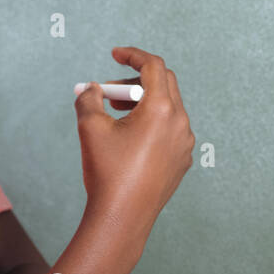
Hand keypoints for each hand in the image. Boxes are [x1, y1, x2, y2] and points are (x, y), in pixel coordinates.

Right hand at [74, 47, 194, 238]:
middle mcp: (180, 123)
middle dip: (134, 82)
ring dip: (142, 103)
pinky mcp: (181, 161)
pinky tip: (129, 138)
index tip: (115, 55)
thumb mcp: (90, 128)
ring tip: (114, 114)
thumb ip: (89, 98)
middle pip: (163, 84)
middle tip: (109, 91)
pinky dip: (151, 123)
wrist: (121, 219)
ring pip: (167, 108)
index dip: (133, 56)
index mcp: (162, 109)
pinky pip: (170, 130)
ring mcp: (184, 144)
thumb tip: (91, 88)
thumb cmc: (107, 172)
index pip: (153, 66)